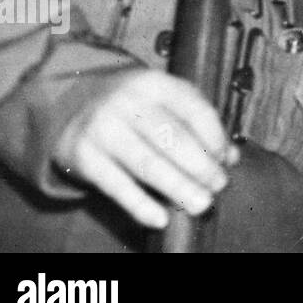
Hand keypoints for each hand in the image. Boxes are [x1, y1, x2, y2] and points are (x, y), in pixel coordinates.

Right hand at [52, 69, 238, 229]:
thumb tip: (231, 156)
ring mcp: (103, 129)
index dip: (216, 138)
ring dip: (178, 187)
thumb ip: (197, 123)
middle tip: (218, 185)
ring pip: (147, 164)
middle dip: (201, 166)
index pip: (195, 110)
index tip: (227, 159)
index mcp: (155, 83)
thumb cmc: (133, 106)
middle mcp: (127, 102)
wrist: (71, 101)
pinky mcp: (83, 157)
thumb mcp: (164, 100)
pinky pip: (116, 186)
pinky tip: (161, 218)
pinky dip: (140, 205)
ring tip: (201, 204)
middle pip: (173, 138)